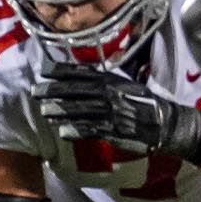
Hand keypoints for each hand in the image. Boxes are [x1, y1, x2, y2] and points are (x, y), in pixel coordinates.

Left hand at [33, 66, 200, 165]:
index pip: (83, 73)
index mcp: (112, 81)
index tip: (45, 70)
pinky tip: (63, 132)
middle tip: (35, 90)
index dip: (63, 71)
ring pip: (81, 110)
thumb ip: (105, 82)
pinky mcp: (115, 131)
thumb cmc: (144, 102)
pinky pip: (92, 130)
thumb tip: (81, 77)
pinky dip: (77, 131)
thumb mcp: (126, 85)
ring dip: (61, 110)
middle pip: (77, 91)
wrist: (165, 122)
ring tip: (44, 110)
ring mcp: (112, 113)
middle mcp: (110, 94)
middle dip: (54, 90)